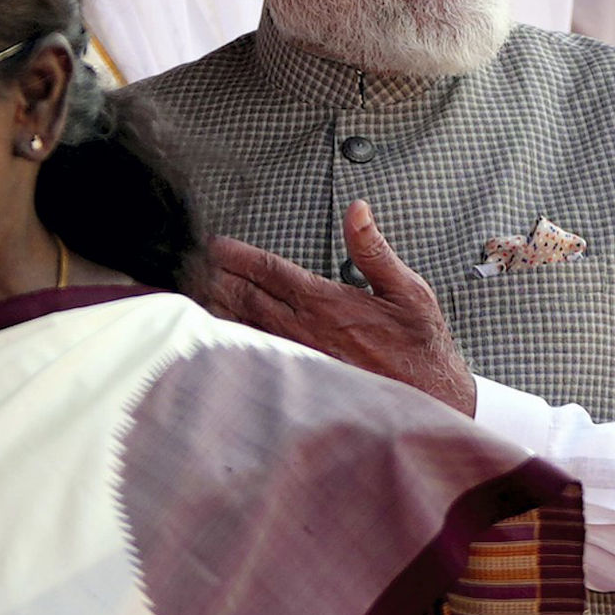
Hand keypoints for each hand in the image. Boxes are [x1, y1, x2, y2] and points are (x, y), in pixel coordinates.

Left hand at [194, 205, 475, 414]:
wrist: (431, 403)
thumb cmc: (422, 351)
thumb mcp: (409, 290)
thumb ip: (374, 250)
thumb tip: (357, 211)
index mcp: (327, 304)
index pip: (269, 272)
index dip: (236, 256)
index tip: (213, 245)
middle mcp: (305, 331)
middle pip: (244, 296)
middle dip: (212, 276)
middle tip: (184, 262)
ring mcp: (296, 358)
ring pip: (242, 328)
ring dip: (212, 307)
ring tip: (185, 291)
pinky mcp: (297, 380)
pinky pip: (252, 356)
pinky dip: (226, 340)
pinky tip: (209, 334)